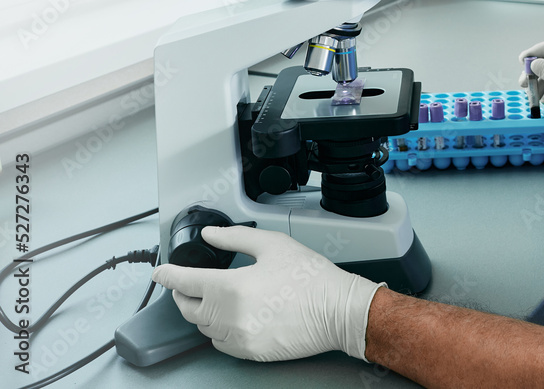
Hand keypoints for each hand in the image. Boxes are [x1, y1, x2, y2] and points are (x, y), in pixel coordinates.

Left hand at [151, 226, 382, 362]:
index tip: (161, 272)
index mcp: (231, 288)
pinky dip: (218, 330)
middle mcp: (230, 317)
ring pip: (203, 327)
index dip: (168, 275)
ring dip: (202, 311)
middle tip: (188, 283)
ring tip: (215, 297)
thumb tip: (212, 234)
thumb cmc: (311, 278)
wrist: (338, 310)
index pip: (185, 282)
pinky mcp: (250, 353)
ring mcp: (239, 338)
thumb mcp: (273, 245)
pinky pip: (220, 343)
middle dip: (183, 294)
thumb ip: (235, 238)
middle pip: (189, 308)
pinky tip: (231, 317)